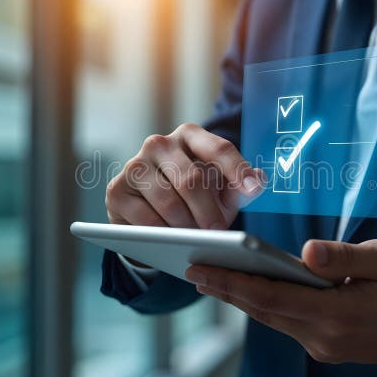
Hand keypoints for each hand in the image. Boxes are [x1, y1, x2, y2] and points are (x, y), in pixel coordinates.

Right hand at [106, 123, 264, 229]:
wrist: (152, 210)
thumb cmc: (195, 196)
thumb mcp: (222, 190)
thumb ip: (242, 186)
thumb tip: (259, 181)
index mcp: (190, 135)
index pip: (218, 148)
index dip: (238, 170)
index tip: (253, 191)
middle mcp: (159, 143)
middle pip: (192, 179)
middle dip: (209, 212)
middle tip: (218, 233)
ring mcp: (135, 164)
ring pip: (168, 202)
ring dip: (186, 227)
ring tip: (197, 240)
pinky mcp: (117, 190)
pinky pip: (144, 219)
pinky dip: (162, 234)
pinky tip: (171, 241)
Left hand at [185, 239, 376, 364]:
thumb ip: (347, 257)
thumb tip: (308, 252)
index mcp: (340, 312)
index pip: (277, 297)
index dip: (237, 283)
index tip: (205, 268)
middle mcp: (325, 336)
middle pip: (265, 311)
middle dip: (227, 289)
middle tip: (192, 269)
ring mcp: (321, 347)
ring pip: (270, 319)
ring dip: (238, 299)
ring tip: (207, 276)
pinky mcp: (320, 347)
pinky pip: (282, 324)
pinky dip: (259, 305)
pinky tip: (241, 288)